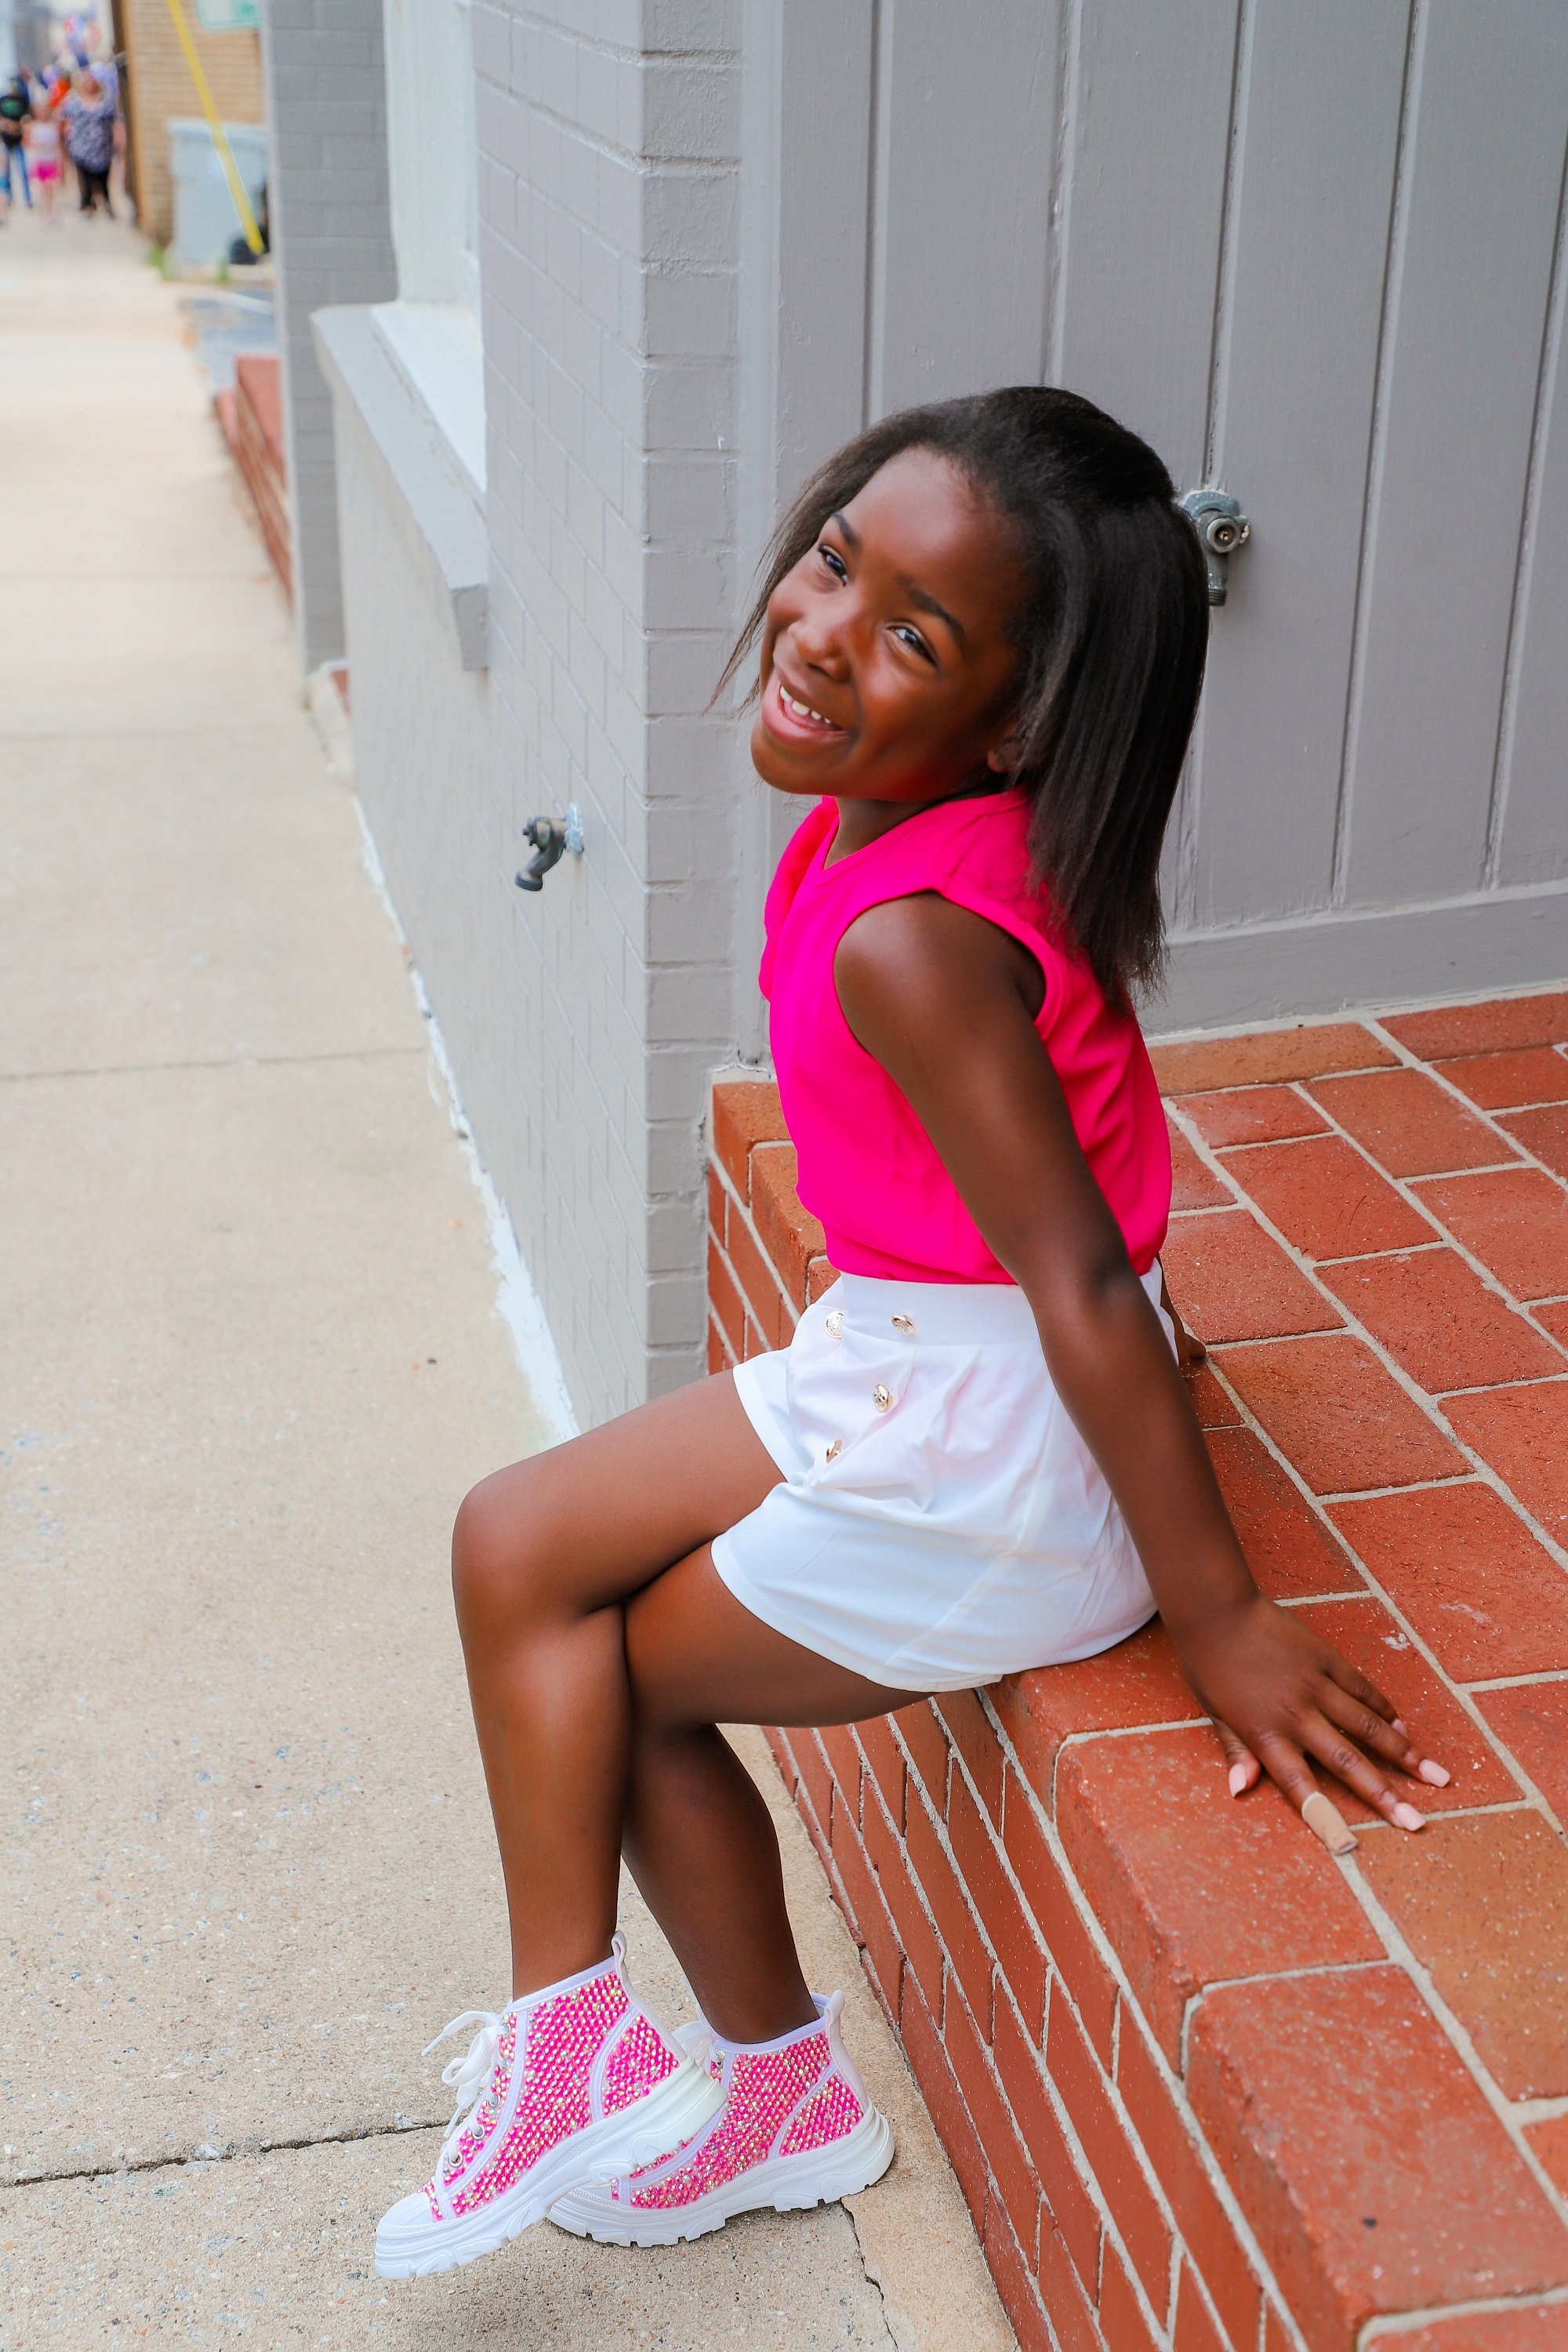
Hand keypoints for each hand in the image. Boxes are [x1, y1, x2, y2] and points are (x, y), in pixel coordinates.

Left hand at [1172, 1592, 1449, 1829]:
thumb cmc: (1210, 1666)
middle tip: (1418, 1821)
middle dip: (1385, 1794)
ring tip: (1437, 1776)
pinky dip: (1385, 1709)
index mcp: (1266, 1734)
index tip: (1351, 1845)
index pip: (1299, 1785)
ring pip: (1368, 1725)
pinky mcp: (1327, 1659)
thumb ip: (1236, 1752)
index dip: (1324, 1816)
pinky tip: (1404, 1728)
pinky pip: (1363, 1689)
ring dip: (1404, 1752)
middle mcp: (1297, 1715)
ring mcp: (1316, 1686)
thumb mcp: (1214, 1714)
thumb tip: (1239, 1791)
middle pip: (1348, 1761)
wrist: (1218, 1610)